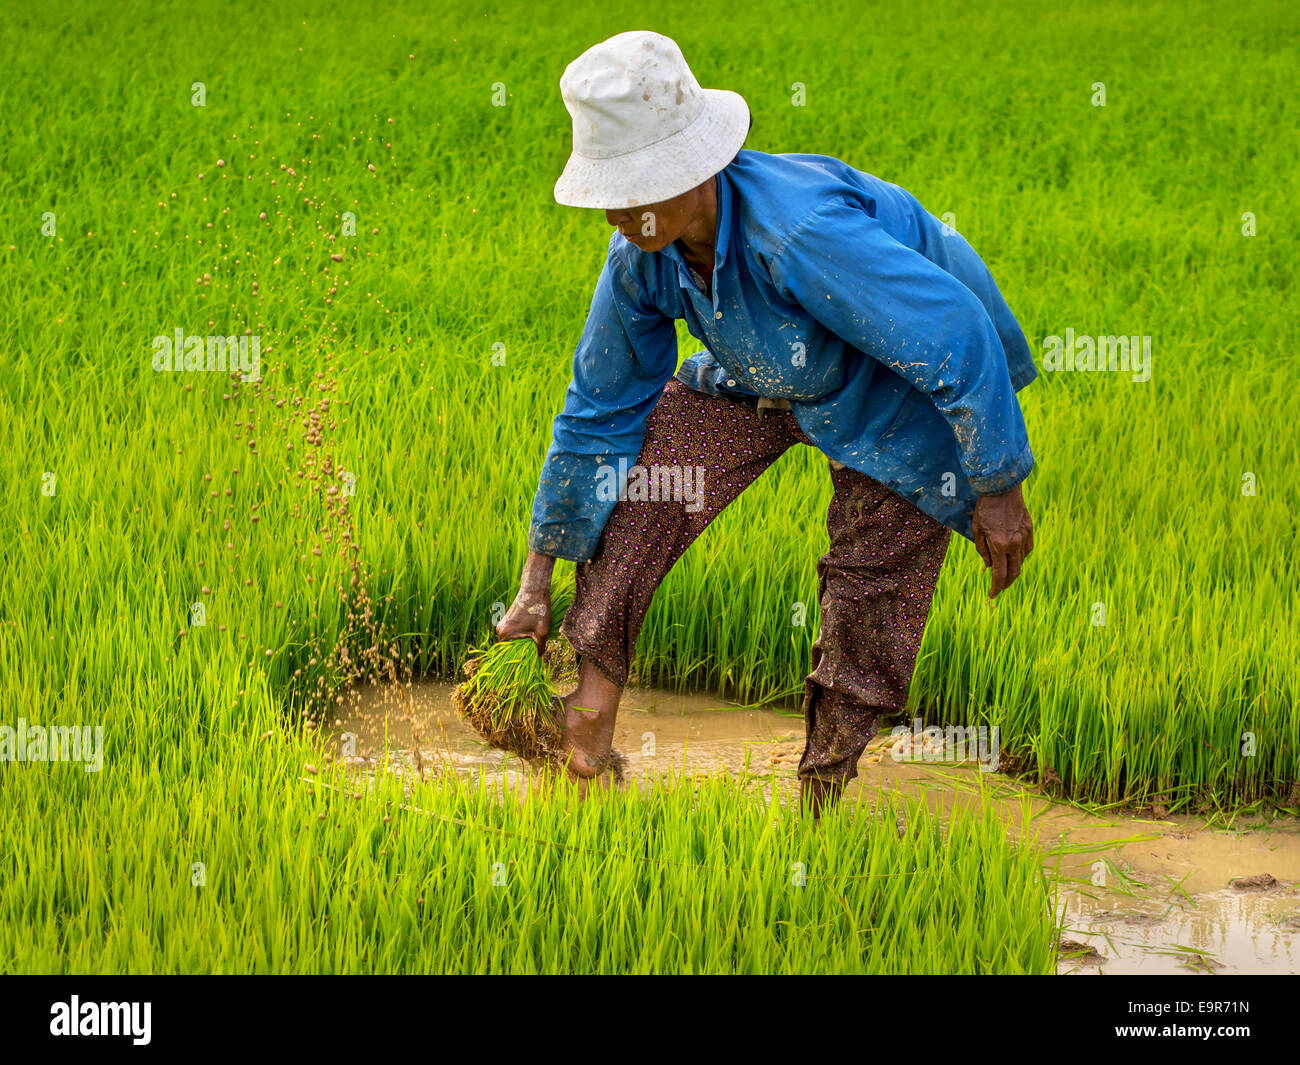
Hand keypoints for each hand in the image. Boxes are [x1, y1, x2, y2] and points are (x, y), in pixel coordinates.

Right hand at [495, 550, 555, 652]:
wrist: (535, 589)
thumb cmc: (538, 610)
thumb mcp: (542, 632)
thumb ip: (540, 647)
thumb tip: (539, 657)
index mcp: (505, 634)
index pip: (508, 654)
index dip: (519, 659)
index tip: (528, 662)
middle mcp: (500, 629)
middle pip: (509, 647)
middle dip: (521, 650)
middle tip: (533, 653)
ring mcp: (502, 624)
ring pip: (512, 639)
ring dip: (522, 642)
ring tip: (533, 643)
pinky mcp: (507, 619)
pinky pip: (512, 633)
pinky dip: (521, 635)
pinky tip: (531, 634)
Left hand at [971, 483, 1033, 598]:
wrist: (1002, 489)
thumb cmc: (985, 509)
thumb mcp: (977, 530)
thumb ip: (982, 550)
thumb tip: (989, 566)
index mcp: (999, 545)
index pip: (999, 574)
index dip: (996, 587)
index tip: (992, 595)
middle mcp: (1014, 543)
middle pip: (1013, 572)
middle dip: (1006, 583)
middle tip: (999, 587)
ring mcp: (1024, 537)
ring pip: (1021, 562)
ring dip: (1013, 570)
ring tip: (1005, 572)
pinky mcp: (1030, 530)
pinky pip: (1027, 550)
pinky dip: (1020, 557)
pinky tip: (1013, 556)